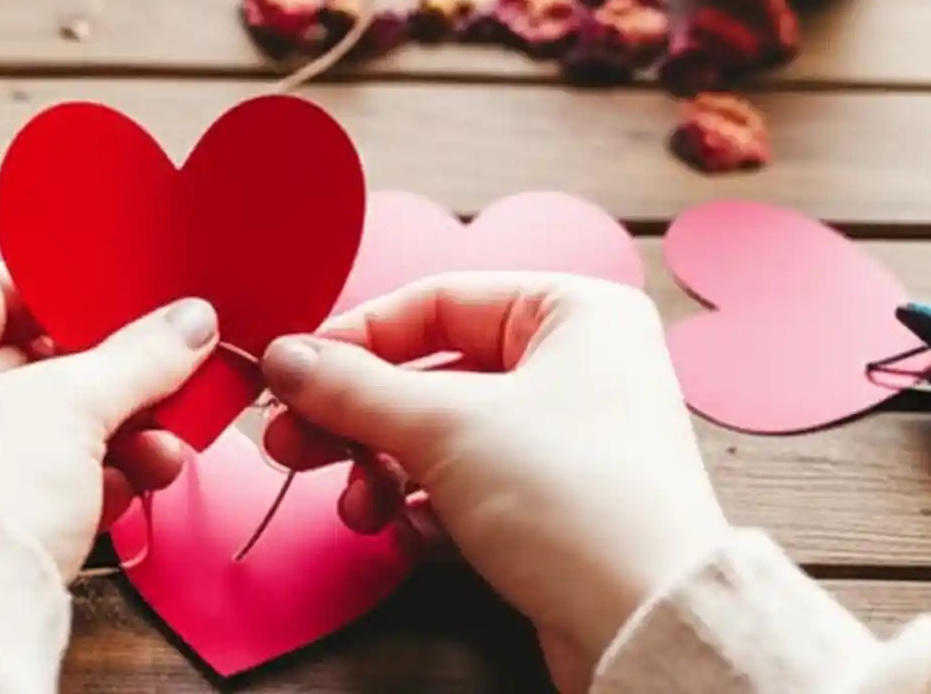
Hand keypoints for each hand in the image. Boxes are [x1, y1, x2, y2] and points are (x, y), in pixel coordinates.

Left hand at [0, 264, 217, 580]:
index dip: (69, 295)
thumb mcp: (72, 404)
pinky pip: (40, 475)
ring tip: (165, 442)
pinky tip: (137, 480)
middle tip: (167, 372)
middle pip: (30, 363)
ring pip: (44, 425)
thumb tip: (192, 322)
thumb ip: (138, 355)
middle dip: (112, 380)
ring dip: (117, 432)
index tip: (130, 302)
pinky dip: (93, 476)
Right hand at [260, 273, 728, 688]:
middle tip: (288, 443)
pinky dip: (426, 511)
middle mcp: (575, 368)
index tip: (290, 372)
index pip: (437, 302)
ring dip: (385, 472)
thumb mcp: (448, 428)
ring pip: (443, 438)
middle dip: (357, 417)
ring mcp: (565, 440)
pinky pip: (466, 489)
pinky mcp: (553, 505)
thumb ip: (356, 388)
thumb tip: (283, 358)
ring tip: (358, 509)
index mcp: (574, 313)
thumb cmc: (575, 501)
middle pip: (431, 375)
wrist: (646, 627)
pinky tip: (409, 536)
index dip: (355, 337)